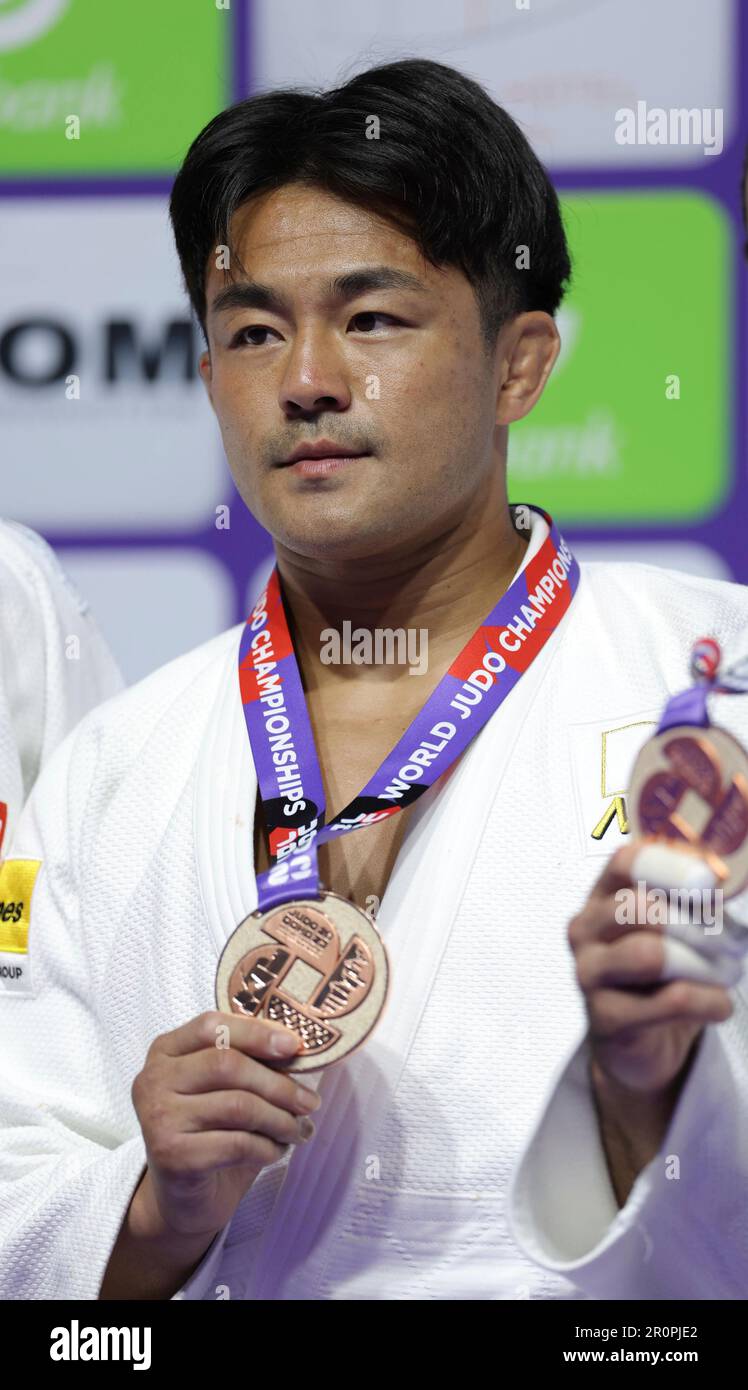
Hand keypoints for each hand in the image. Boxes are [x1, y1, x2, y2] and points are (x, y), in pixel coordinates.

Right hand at [130, 1011, 319, 1239]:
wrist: (184, 1198)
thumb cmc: (212, 1133)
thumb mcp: (227, 1089)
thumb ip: (250, 1060)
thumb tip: (296, 1046)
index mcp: (165, 1050)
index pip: (211, 1026)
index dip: (256, 1032)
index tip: (294, 1046)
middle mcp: (153, 1079)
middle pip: (228, 1065)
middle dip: (278, 1084)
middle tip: (310, 1102)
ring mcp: (158, 1117)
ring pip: (238, 1105)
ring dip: (280, 1119)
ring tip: (299, 1130)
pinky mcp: (171, 1155)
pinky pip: (237, 1143)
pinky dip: (268, 1147)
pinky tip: (276, 1151)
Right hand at [568, 840, 744, 1095]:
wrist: (640, 1041)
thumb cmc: (659, 975)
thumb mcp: (673, 929)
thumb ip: (690, 901)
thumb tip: (718, 878)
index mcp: (603, 895)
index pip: (626, 862)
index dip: (670, 867)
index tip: (710, 882)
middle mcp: (585, 928)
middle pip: (640, 909)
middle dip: (699, 926)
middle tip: (734, 943)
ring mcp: (588, 973)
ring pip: (651, 955)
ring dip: (704, 964)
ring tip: (727, 973)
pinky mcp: (604, 1017)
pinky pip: (669, 1001)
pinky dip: (709, 1001)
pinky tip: (720, 1005)